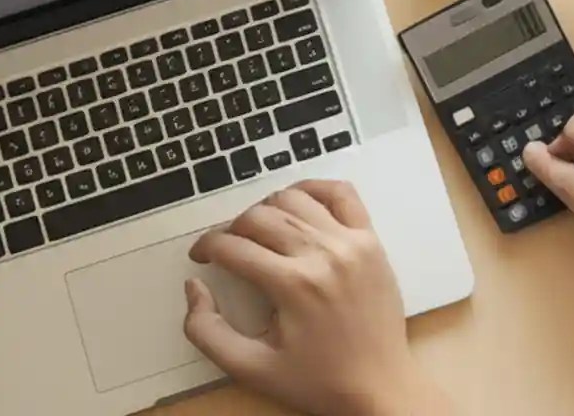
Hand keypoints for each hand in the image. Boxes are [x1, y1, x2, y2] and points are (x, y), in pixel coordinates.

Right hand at [183, 180, 453, 415]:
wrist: (379, 385)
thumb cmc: (317, 380)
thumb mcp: (250, 368)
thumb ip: (207, 330)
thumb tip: (194, 286)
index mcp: (293, 286)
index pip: (233, 246)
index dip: (207, 247)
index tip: (201, 256)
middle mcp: (324, 255)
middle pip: (260, 217)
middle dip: (233, 228)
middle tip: (228, 248)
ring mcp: (352, 243)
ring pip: (296, 199)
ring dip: (268, 208)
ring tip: (259, 230)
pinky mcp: (371, 241)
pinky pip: (343, 194)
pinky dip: (315, 189)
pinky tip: (297, 202)